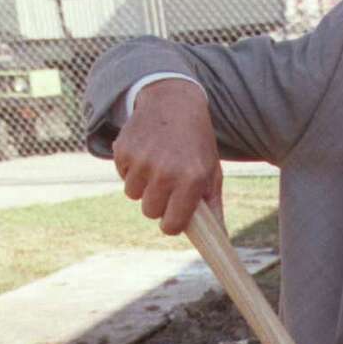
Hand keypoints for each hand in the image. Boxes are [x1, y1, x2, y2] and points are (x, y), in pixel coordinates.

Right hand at [113, 79, 222, 235]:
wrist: (174, 102)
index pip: (171, 225)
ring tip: (157, 164)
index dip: (172, 223)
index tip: (173, 217)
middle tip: (167, 184)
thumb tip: (220, 241)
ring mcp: (142, 160)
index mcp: (191, 180)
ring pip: (133, 195)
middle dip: (158, 203)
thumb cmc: (197, 144)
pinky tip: (145, 152)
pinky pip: (122, 175)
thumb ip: (214, 208)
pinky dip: (131, 168)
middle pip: (150, 212)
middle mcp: (165, 172)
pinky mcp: (123, 150)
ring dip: (143, 185)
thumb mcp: (212, 173)